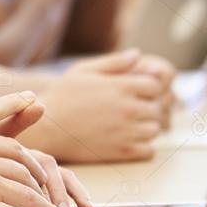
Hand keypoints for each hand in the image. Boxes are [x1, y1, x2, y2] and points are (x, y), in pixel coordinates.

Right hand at [36, 50, 167, 161]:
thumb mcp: (84, 70)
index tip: (136, 91)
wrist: (48, 127)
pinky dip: (143, 146)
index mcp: (121, 86)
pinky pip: (148, 150)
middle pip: (158, 107)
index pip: (156, 85)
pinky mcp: (121, 152)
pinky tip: (128, 139)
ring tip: (130, 123)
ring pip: (155, 129)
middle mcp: (127, 109)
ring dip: (147, 126)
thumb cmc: (63, 96)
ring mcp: (126, 131)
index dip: (149, 87)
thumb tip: (138, 54)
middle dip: (149, 106)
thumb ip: (114, 62)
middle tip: (133, 108)